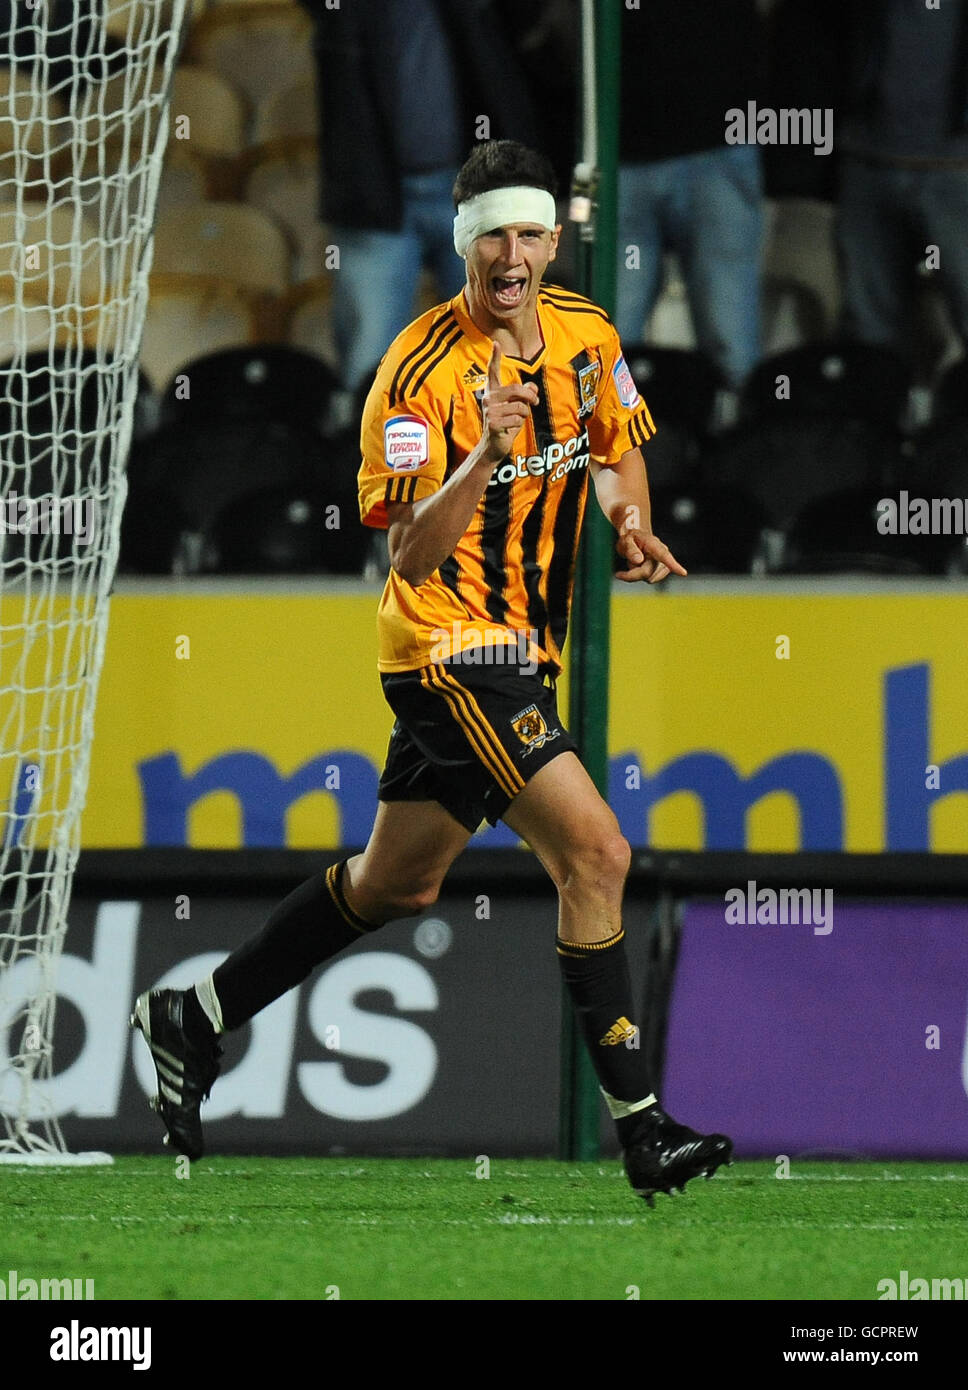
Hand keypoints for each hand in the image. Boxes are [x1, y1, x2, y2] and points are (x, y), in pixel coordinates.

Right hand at [480, 341, 538, 462]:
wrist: (493, 446)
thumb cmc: (505, 424)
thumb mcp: (517, 408)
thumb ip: (524, 396)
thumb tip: (532, 387)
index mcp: (492, 392)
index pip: (492, 372)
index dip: (494, 357)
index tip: (496, 343)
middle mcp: (488, 398)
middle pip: (516, 389)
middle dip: (530, 396)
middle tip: (535, 402)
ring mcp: (489, 411)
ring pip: (519, 406)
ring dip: (525, 413)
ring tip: (519, 418)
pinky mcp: (493, 423)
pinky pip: (517, 419)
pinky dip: (519, 424)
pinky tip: (510, 428)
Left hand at [615, 528, 686, 583]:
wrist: (636, 539)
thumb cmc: (631, 539)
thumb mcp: (626, 541)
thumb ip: (631, 550)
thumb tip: (638, 560)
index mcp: (654, 544)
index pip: (664, 556)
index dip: (673, 565)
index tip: (683, 573)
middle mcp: (663, 553)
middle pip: (648, 573)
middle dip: (633, 574)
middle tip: (619, 573)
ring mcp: (664, 563)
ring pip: (648, 578)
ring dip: (637, 574)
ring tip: (635, 562)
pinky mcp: (662, 571)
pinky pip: (649, 580)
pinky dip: (640, 577)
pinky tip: (638, 568)